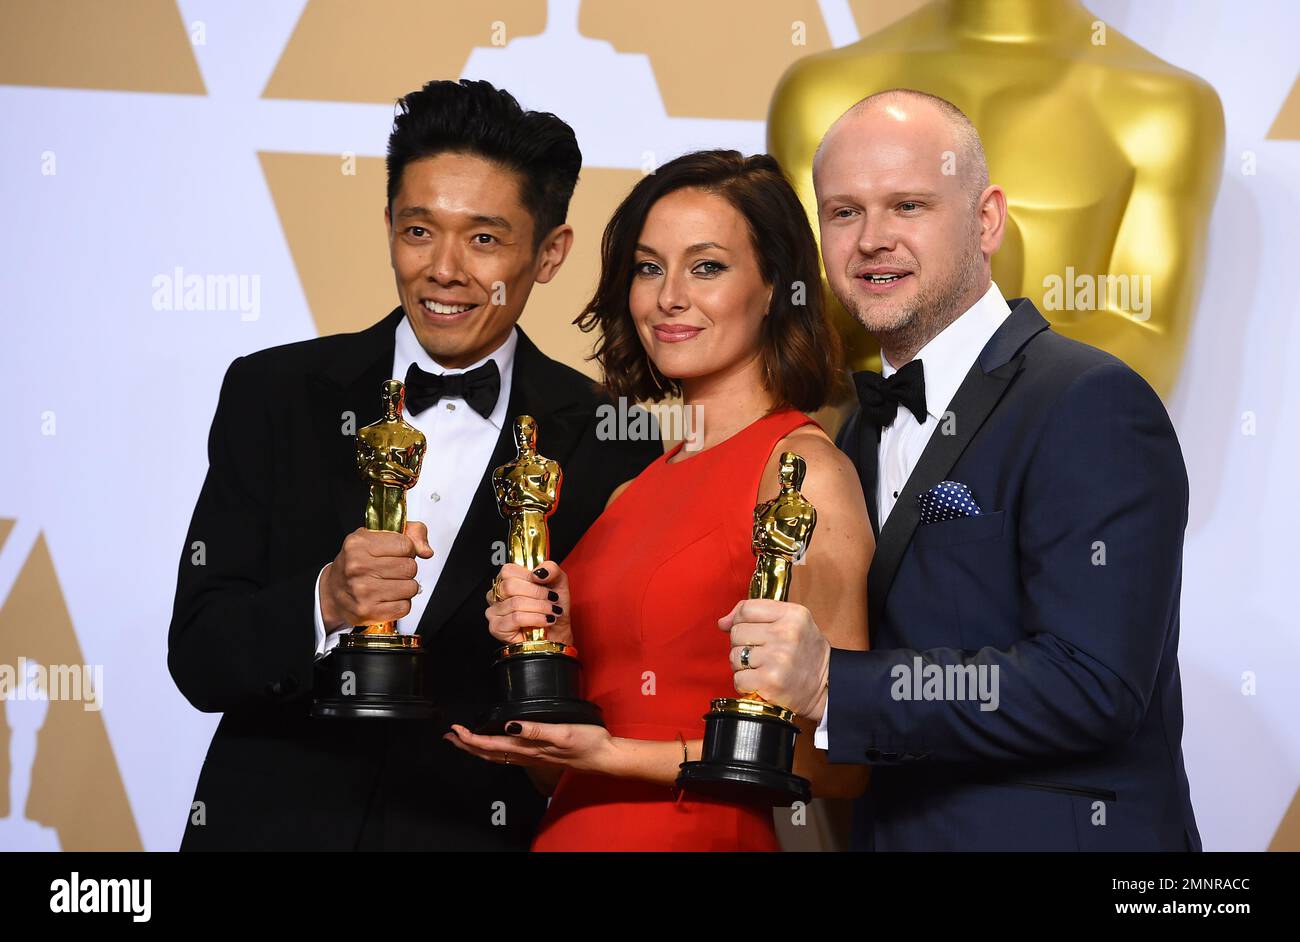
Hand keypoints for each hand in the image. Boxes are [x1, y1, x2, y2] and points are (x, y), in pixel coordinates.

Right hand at [319, 522, 433, 627]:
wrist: (333, 591)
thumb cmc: (357, 562)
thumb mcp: (376, 537)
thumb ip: (410, 533)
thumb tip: (426, 551)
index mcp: (359, 544)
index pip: (405, 544)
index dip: (407, 549)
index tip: (397, 553)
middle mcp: (358, 567)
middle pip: (410, 567)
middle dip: (406, 569)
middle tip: (392, 570)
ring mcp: (362, 591)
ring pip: (410, 588)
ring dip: (405, 587)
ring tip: (390, 584)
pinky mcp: (368, 611)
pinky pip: (405, 607)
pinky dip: (401, 603)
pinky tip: (388, 598)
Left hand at [444, 721, 614, 773]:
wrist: (604, 757)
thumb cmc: (587, 743)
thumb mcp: (562, 732)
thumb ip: (535, 730)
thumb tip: (510, 725)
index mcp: (529, 748)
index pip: (492, 744)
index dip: (470, 738)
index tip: (455, 729)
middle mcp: (527, 755)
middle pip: (489, 753)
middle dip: (466, 745)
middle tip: (449, 736)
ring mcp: (533, 757)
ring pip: (497, 756)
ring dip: (477, 748)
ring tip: (463, 741)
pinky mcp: (539, 756)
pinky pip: (508, 756)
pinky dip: (494, 751)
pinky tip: (494, 746)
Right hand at [484, 561, 571, 646]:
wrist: (557, 632)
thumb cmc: (553, 607)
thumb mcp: (558, 582)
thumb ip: (551, 569)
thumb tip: (538, 572)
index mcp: (507, 580)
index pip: (508, 571)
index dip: (528, 576)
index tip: (544, 583)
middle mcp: (497, 595)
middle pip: (510, 586)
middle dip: (537, 593)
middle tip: (552, 599)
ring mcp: (494, 611)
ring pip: (515, 603)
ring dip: (540, 607)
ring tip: (552, 611)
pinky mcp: (497, 628)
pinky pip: (516, 618)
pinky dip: (536, 618)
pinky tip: (546, 620)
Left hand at [718, 598, 829, 719]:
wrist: (826, 689)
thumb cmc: (805, 655)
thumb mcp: (792, 624)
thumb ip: (758, 615)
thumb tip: (722, 622)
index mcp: (793, 615)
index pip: (747, 608)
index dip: (739, 620)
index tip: (747, 630)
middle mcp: (787, 634)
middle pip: (737, 632)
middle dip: (742, 645)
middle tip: (760, 654)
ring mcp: (778, 658)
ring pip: (734, 656)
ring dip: (742, 666)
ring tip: (762, 668)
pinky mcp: (770, 682)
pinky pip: (738, 679)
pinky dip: (745, 684)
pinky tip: (761, 682)